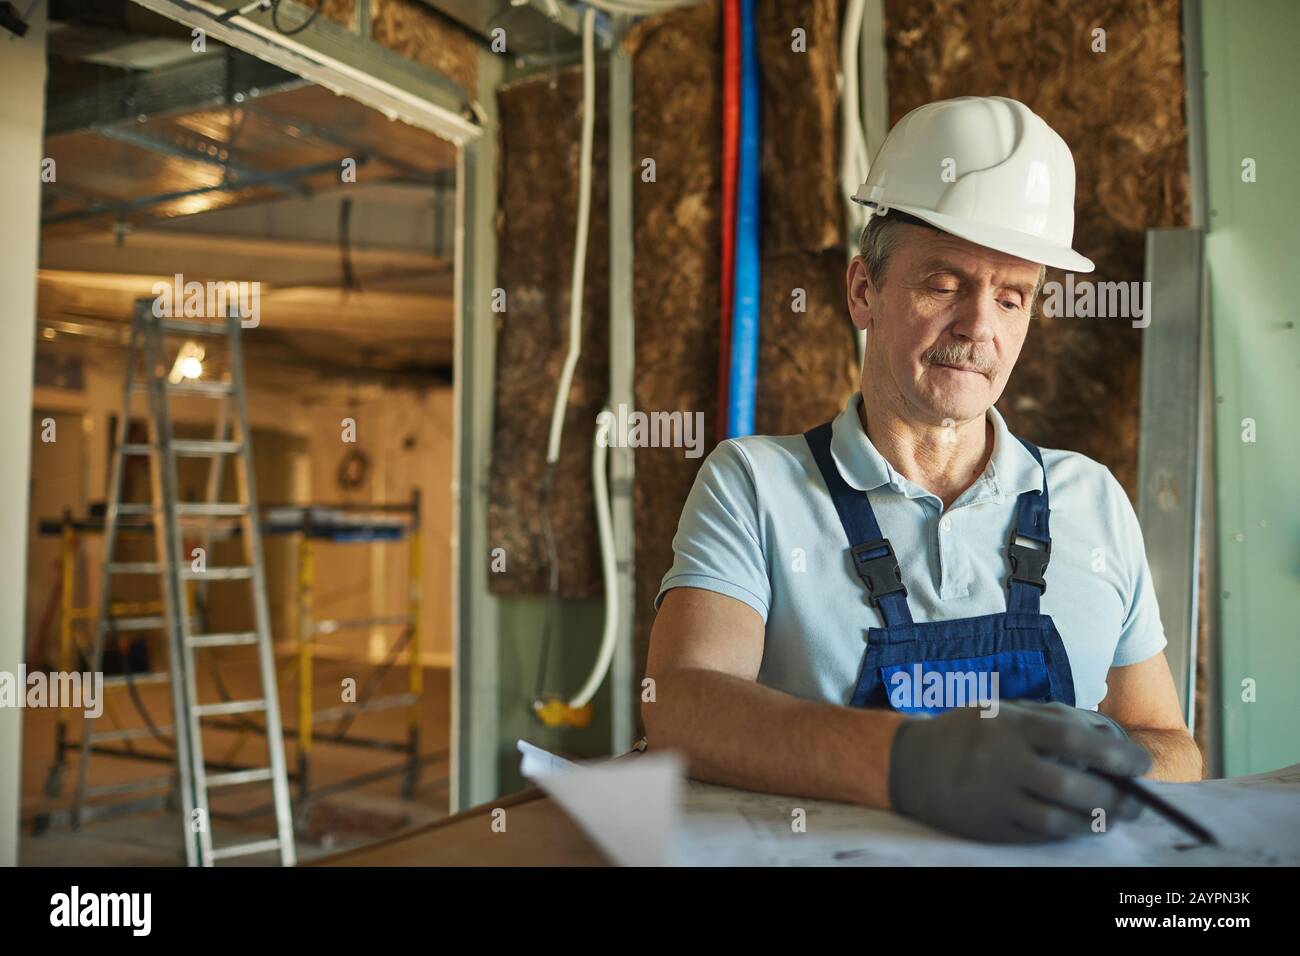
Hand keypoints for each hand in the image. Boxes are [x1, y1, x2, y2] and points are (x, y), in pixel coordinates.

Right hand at [887, 700, 1151, 842]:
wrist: (911, 764)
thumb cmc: (971, 733)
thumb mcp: (1005, 711)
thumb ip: (1052, 720)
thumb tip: (1109, 741)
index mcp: (1008, 724)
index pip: (1072, 739)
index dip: (1115, 753)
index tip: (1142, 764)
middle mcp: (999, 760)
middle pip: (1071, 786)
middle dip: (1115, 798)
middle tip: (1138, 803)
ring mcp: (992, 796)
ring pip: (1058, 818)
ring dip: (1096, 822)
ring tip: (1114, 818)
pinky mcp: (988, 826)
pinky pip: (1039, 835)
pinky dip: (1067, 832)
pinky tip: (1079, 825)